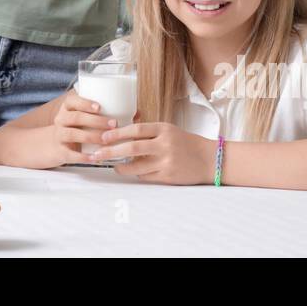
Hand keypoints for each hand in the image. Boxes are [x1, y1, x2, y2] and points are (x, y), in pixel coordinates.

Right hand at [48, 92, 122, 165]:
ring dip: (91, 136)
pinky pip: (70, 154)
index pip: (72, 101)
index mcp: (67, 108)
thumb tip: (136, 114)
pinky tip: (95, 158)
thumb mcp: (83, 117)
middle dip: (95, 121)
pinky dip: (83, 157)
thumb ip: (104, 114)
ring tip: (106, 140)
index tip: (100, 107)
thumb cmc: (76, 128)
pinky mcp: (60, 152)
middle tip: (113, 124)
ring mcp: (59, 136)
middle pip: (76, 118)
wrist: (54, 145)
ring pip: (73, 134)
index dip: (85, 103)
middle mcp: (61, 120)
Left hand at [87, 122, 214, 184]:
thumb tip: (120, 132)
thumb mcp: (168, 130)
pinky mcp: (168, 176)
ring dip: (121, 166)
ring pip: (136, 165)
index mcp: (164, 129)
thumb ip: (148, 131)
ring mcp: (167, 161)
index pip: (135, 129)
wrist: (209, 159)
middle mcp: (165, 144)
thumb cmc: (185, 143)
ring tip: (113, 166)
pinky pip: (146, 176)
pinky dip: (137, 174)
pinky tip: (133, 171)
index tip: (103, 137)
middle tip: (97, 154)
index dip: (117, 133)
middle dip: (111, 151)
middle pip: (132, 147)